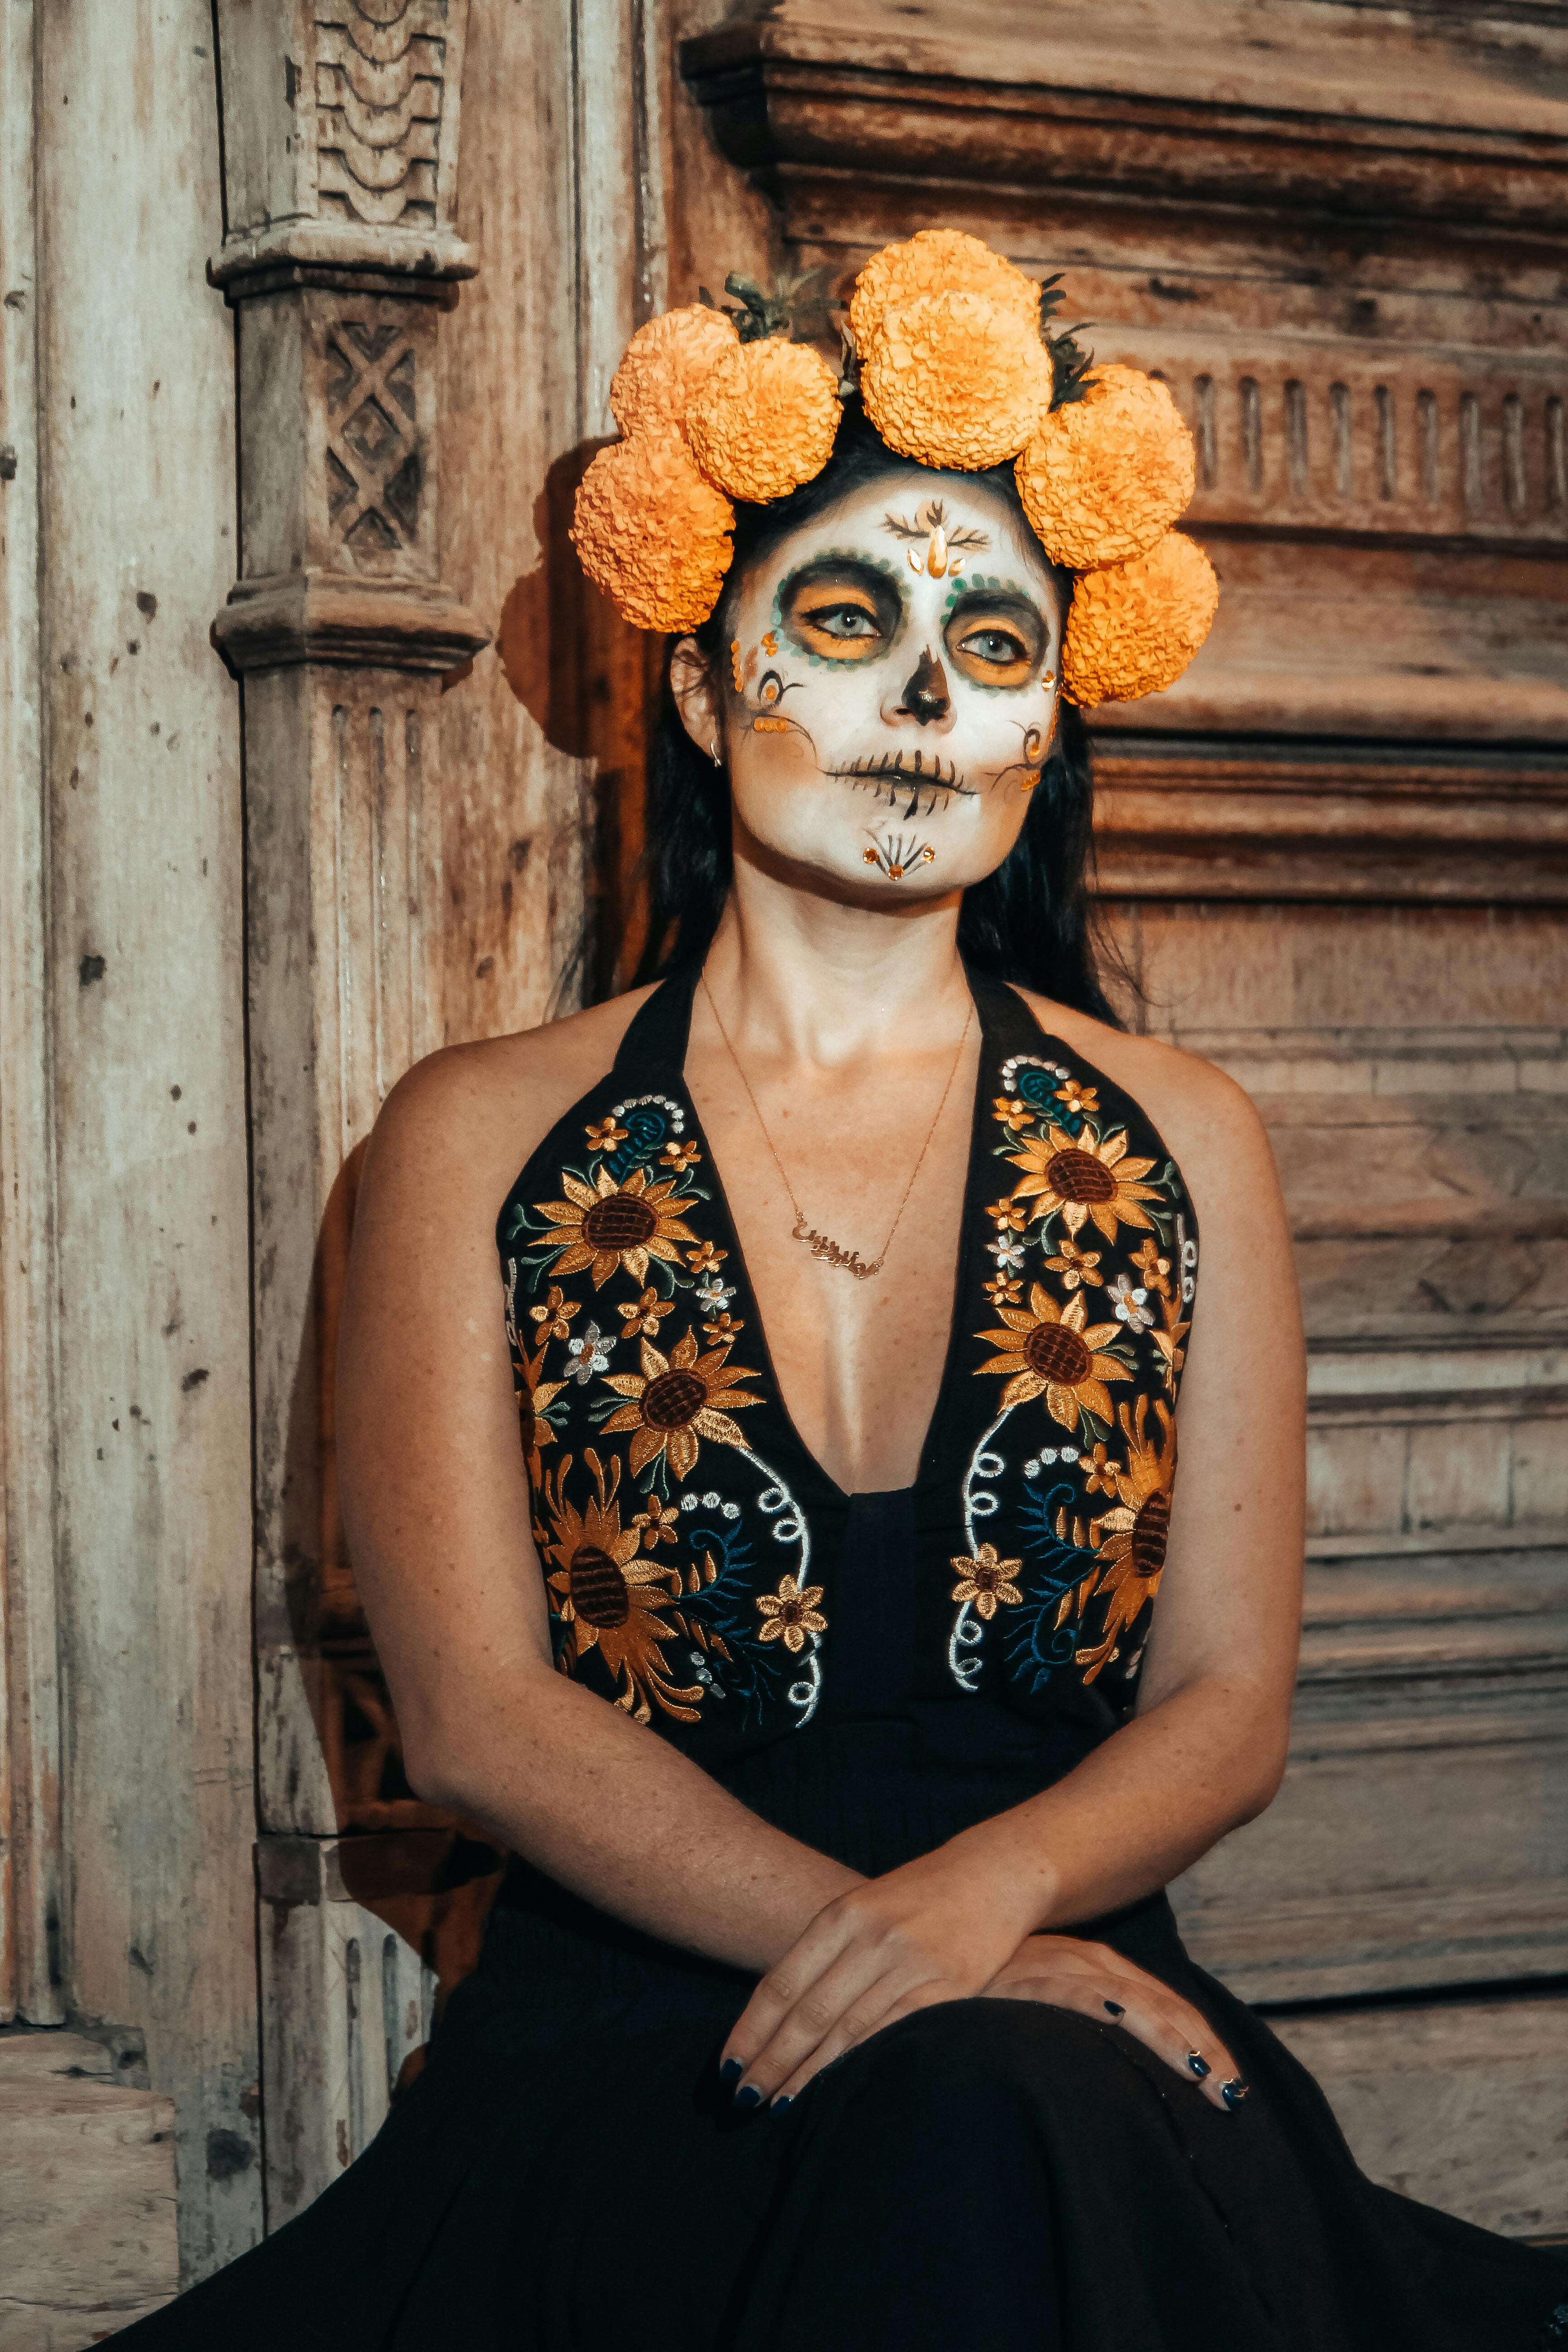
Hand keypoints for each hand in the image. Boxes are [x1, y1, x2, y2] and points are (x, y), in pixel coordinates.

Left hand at [719, 1847, 1033, 2108]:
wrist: (993, 1873)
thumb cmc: (920, 1896)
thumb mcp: (864, 1908)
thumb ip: (827, 1952)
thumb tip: (781, 2011)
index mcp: (841, 1915)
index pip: (780, 1984)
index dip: (750, 2031)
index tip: (728, 2068)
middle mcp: (870, 1937)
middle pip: (808, 2014)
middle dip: (772, 2061)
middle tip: (743, 2100)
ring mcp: (910, 1962)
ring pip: (847, 2031)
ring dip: (810, 2074)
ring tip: (780, 2107)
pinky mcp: (950, 1985)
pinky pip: (895, 2033)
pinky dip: (863, 2065)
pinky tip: (841, 2091)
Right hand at [981, 1933, 1245, 2111]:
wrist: (921, 1964)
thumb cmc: (975, 1995)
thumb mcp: (1035, 2005)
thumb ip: (1075, 2025)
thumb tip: (1112, 2071)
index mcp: (1086, 1962)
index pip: (1159, 2000)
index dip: (1197, 2039)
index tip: (1228, 2084)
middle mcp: (1079, 1956)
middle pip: (1160, 2002)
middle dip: (1202, 2047)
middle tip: (1233, 2097)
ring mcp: (1055, 1962)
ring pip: (1135, 2001)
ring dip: (1177, 2041)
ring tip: (1213, 2084)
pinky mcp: (1027, 1975)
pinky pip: (1086, 1995)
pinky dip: (1121, 2015)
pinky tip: (1147, 2039)